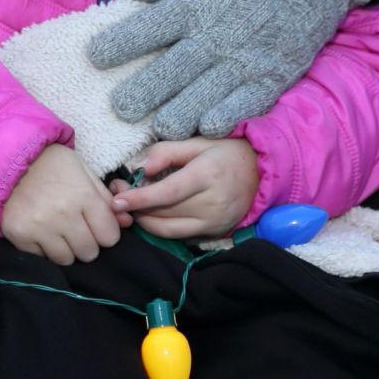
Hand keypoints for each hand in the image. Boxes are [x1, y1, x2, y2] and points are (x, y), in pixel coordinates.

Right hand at [0, 143, 124, 265]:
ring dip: (65, 248)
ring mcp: (40, 227)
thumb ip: (105, 198)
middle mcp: (63, 215)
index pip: (109, 236)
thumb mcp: (83, 171)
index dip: (105, 231)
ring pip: (67, 259)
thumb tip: (127, 223)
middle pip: (89, 252)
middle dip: (86, 242)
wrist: (8, 157)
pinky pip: (42, 258)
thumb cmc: (51, 163)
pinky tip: (39, 230)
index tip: (94, 223)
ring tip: (56, 230)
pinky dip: (43, 248)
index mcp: (83, 196)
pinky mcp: (19, 236)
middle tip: (74, 227)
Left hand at [87, 0, 373, 138]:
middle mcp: (218, 33)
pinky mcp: (276, 70)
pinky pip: (249, 100)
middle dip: (144, 91)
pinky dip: (230, 115)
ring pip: (207, 92)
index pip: (149, 28)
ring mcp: (248, 55)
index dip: (119, 44)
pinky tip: (209, 127)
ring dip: (182, 112)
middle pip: (173, 68)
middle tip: (120, 109)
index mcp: (195, 2)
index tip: (94, 56)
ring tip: (159, 129)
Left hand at [110, 138, 259, 239]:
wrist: (262, 173)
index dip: (140, 198)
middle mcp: (213, 203)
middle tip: (115, 197)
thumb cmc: (226, 152)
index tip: (116, 200)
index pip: (168, 192)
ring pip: (169, 229)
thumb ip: (167, 152)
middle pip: (165, 213)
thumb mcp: (197, 142)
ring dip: (144, 221)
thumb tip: (141, 169)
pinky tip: (150, 214)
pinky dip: (161, 227)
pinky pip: (180, 235)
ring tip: (130, 207)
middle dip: (135, 208)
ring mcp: (215, 222)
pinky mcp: (215, 233)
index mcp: (207, 175)